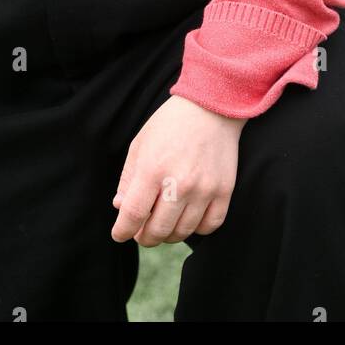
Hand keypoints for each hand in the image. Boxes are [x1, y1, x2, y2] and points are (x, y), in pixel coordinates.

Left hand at [111, 95, 246, 245]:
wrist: (210, 107)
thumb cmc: (170, 124)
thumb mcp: (140, 144)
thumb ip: (128, 179)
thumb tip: (120, 208)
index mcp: (152, 169)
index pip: (133, 215)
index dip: (122, 231)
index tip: (120, 234)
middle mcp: (179, 183)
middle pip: (158, 231)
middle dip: (145, 237)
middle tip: (142, 232)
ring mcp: (204, 189)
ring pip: (183, 232)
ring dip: (169, 234)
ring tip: (164, 223)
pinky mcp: (224, 191)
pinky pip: (209, 226)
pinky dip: (196, 229)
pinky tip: (188, 217)